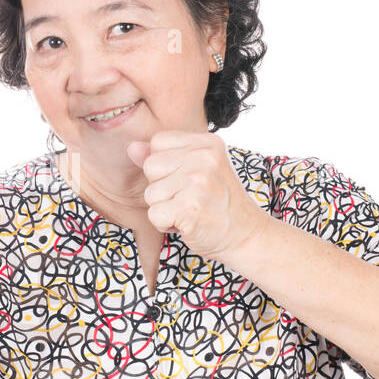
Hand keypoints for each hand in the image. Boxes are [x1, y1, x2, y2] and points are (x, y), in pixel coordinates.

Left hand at [126, 132, 272, 262]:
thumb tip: (131, 148)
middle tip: (189, 198)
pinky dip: (166, 225)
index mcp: (207, 143)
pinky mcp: (190, 208)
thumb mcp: (197, 171)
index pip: (157, 142)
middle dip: (162, 188)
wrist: (246, 235)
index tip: (188, 180)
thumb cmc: (219, 203)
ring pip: (150, 194)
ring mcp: (198, 182)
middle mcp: (204, 157)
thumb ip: (164, 157)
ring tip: (190, 210)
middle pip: (150, 167)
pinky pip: (154, 215)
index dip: (165, 166)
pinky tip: (188, 223)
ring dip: (164, 209)